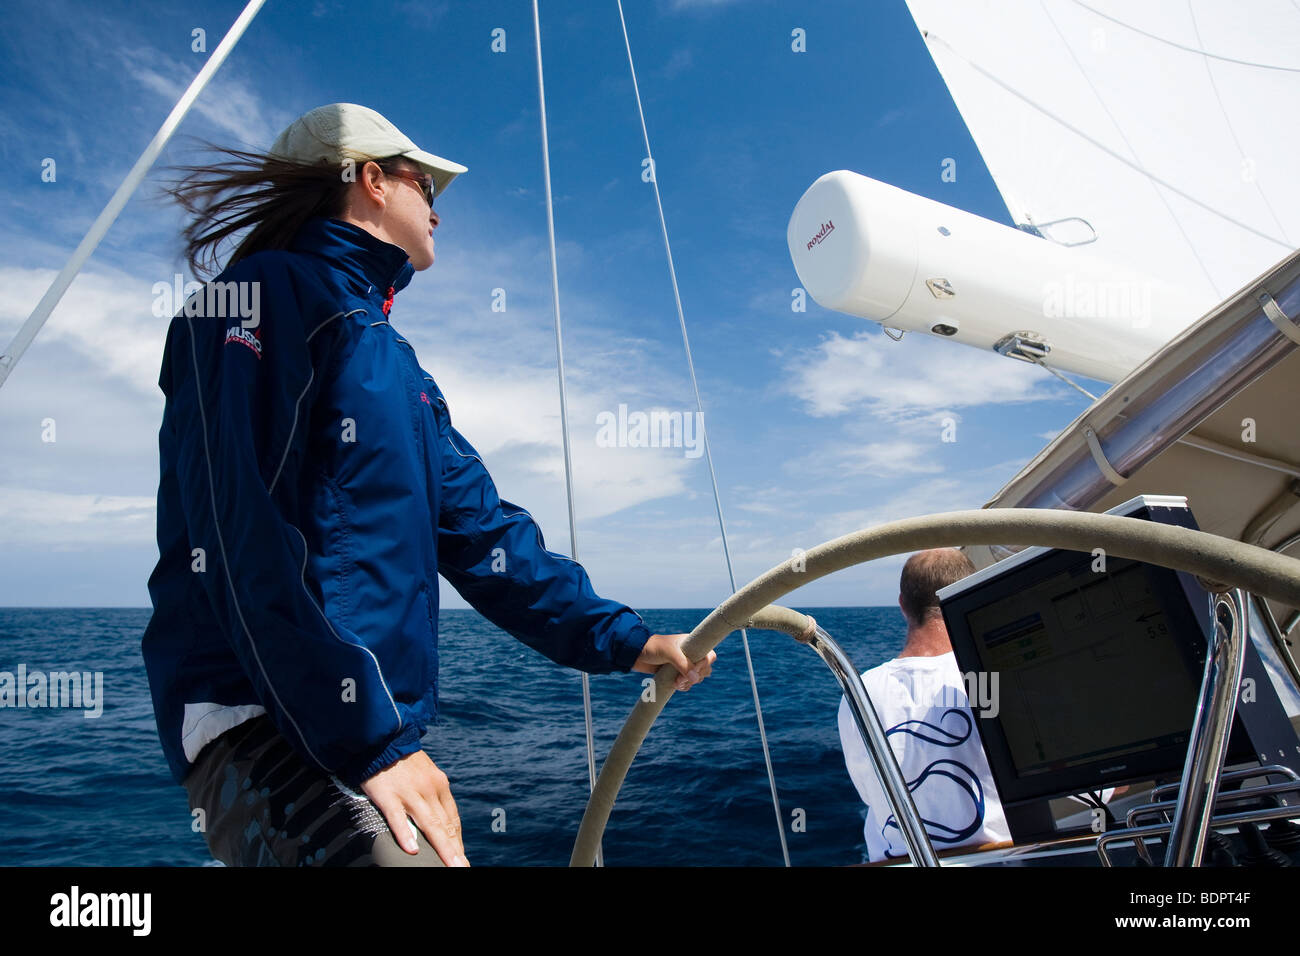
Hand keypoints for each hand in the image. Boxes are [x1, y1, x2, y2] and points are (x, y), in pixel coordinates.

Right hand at [361, 749, 467, 865]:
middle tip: (462, 868)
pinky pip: (397, 817)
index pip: (452, 819)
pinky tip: (412, 850)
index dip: (458, 841)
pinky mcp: (388, 794)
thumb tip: (438, 823)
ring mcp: (409, 792)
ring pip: (429, 824)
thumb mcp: (423, 775)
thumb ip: (431, 797)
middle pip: (445, 825)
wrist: (381, 737)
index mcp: (439, 785)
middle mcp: (429, 789)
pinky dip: (406, 834)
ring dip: (441, 848)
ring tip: (450, 866)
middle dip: (455, 850)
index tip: (462, 858)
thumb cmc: (401, 761)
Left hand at [632, 633, 716, 691]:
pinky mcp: (677, 674)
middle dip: (695, 677)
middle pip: (705, 669)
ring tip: (676, 683)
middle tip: (681, 678)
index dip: (704, 665)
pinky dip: (684, 686)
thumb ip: (683, 664)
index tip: (692, 669)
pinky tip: (674, 685)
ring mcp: (684, 665)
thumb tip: (696, 678)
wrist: (636, 654)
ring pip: (697, 678)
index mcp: (692, 644)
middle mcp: (691, 654)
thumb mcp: (668, 652)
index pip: (709, 656)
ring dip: (688, 683)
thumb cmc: (653, 648)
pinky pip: (688, 683)